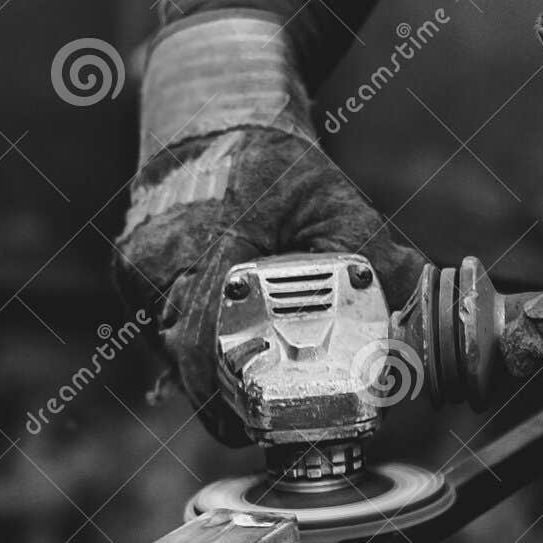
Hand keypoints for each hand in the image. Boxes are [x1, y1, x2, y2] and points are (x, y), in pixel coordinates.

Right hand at [113, 127, 424, 444]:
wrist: (209, 116)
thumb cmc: (274, 159)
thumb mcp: (334, 198)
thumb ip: (374, 255)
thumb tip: (414, 314)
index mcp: (219, 230)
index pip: (207, 332)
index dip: (222, 392)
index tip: (246, 426)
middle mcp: (166, 249)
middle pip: (187, 355)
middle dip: (223, 391)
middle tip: (259, 415)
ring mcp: (139, 261)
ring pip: (170, 346)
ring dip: (208, 367)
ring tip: (245, 368)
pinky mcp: (128, 269)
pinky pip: (159, 326)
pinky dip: (190, 339)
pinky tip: (218, 329)